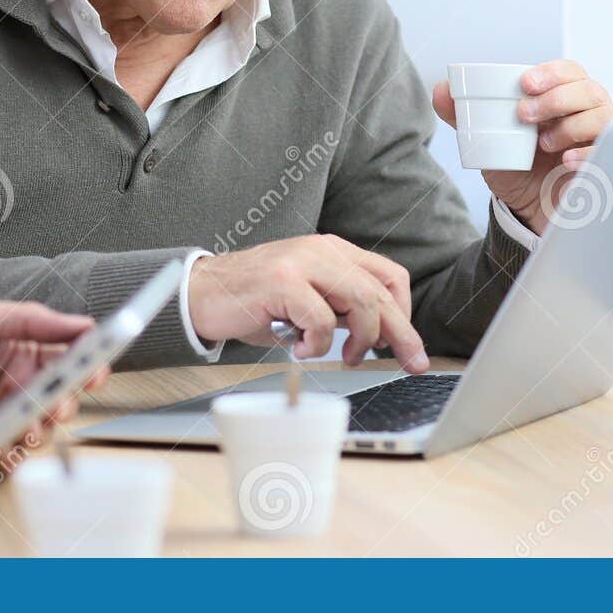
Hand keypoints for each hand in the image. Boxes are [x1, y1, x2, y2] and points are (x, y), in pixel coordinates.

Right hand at [185, 236, 426, 370]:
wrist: (201, 292)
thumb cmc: (253, 301)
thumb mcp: (305, 298)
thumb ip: (338, 306)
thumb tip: (378, 336)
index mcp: (331, 250)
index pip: (388, 276)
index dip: (404, 311)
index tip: (406, 343)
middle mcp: (320, 250)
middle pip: (380, 291)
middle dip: (401, 334)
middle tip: (411, 363)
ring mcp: (301, 263)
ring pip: (360, 302)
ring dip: (360, 339)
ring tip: (343, 356)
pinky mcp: (282, 281)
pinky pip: (322, 320)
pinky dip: (318, 344)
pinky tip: (299, 348)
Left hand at [432, 58, 612, 235]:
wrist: (529, 213)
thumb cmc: (517, 170)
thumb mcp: (487, 143)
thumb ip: (463, 117)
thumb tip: (440, 89)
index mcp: (560, 100)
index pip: (569, 72)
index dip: (552, 72)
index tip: (525, 84)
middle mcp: (586, 114)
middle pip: (589, 89)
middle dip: (557, 97)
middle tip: (524, 114)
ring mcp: (600, 140)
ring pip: (603, 115)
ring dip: (571, 125)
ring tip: (543, 144)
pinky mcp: (608, 167)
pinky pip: (612, 152)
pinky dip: (589, 153)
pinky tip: (567, 161)